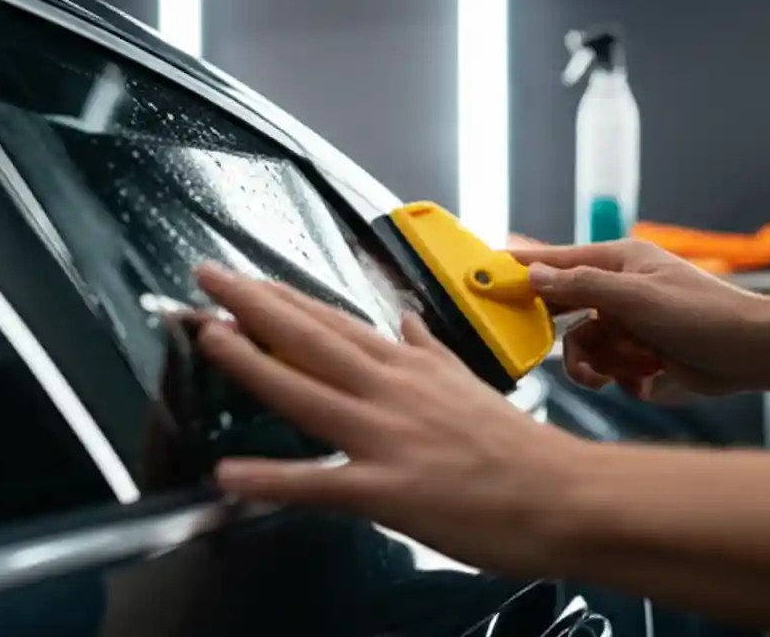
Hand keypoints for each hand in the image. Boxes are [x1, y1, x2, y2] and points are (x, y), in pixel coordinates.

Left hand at [193, 263, 589, 578]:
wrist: (564, 495)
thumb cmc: (518, 447)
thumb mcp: (467, 383)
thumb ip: (428, 352)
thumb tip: (404, 320)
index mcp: (407, 366)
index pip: (331, 320)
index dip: (279, 297)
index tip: (241, 278)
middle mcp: (390, 390)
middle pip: (310, 338)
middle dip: (251, 305)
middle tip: (205, 275)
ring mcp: (386, 436)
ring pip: (305, 391)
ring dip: (250, 364)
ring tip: (206, 337)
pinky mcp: (388, 489)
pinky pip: (320, 483)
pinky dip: (273, 480)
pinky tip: (230, 474)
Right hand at [511, 240, 769, 398]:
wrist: (752, 355)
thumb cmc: (704, 315)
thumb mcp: (637, 296)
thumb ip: (581, 285)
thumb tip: (534, 274)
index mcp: (618, 262)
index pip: (556, 261)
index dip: (521, 268)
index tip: (486, 273)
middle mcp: (617, 290)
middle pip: (561, 309)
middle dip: (562, 334)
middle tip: (539, 343)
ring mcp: (625, 324)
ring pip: (579, 346)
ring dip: (593, 363)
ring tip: (613, 374)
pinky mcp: (635, 355)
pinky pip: (602, 367)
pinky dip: (617, 375)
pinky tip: (644, 376)